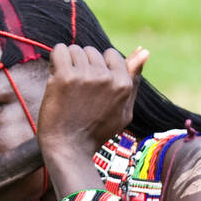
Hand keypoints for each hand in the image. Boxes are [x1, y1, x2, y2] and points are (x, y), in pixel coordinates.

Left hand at [36, 44, 148, 162]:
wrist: (69, 150)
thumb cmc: (96, 133)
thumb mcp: (124, 111)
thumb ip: (134, 80)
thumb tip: (144, 51)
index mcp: (123, 85)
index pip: (111, 54)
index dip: (100, 68)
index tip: (92, 88)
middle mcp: (107, 78)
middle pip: (92, 51)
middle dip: (84, 66)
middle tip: (79, 92)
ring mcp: (85, 76)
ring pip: (75, 50)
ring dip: (69, 64)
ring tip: (68, 88)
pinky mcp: (65, 77)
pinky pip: (59, 51)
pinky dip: (56, 61)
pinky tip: (56, 77)